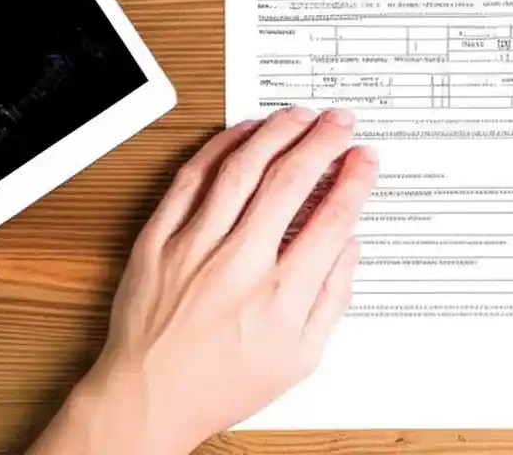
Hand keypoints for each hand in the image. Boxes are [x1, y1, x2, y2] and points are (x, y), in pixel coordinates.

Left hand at [29, 107, 377, 454]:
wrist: (148, 398)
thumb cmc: (221, 383)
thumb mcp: (300, 357)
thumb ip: (332, 298)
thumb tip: (348, 245)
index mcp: (280, 297)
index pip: (331, 218)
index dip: (355, 180)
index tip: (364, 160)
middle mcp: (238, 266)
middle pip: (291, 181)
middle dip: (323, 141)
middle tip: (340, 123)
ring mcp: (194, 248)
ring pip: (242, 168)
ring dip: (277, 132)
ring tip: (299, 115)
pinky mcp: (158, 240)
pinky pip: (191, 179)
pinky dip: (221, 147)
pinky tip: (244, 132)